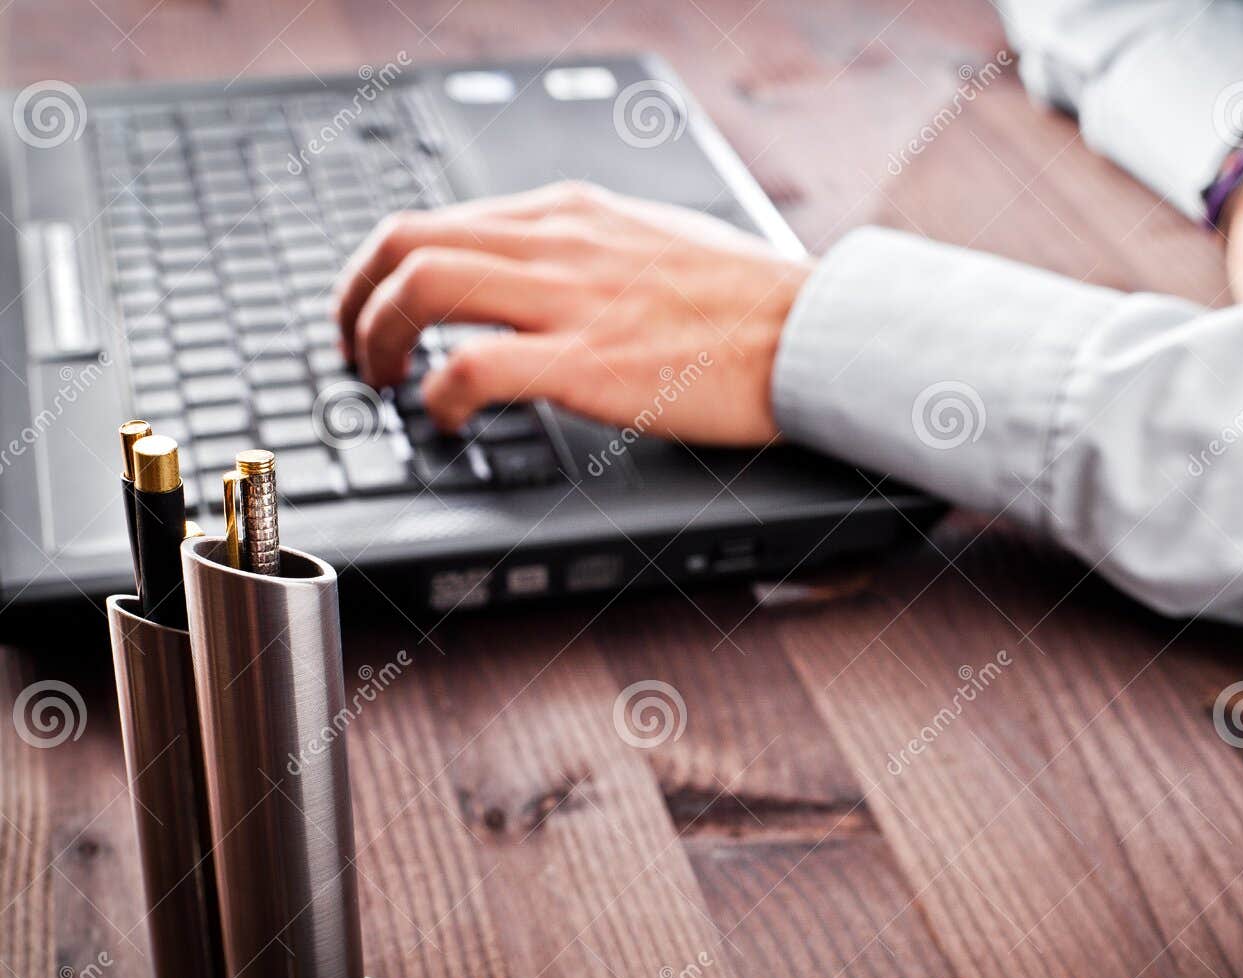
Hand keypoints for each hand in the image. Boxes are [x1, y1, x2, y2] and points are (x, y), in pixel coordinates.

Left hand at [333, 181, 811, 442]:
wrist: (807, 332)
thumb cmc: (742, 299)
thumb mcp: (647, 238)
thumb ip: (580, 248)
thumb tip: (529, 272)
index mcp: (567, 212)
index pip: (434, 219)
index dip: (379, 272)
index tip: (374, 314)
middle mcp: (556, 242)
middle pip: (404, 242)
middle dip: (354, 301)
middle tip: (355, 352)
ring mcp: (570, 300)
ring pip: (420, 288)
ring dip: (376, 339)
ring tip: (383, 384)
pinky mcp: (589, 363)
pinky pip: (473, 367)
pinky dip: (436, 394)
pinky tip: (446, 418)